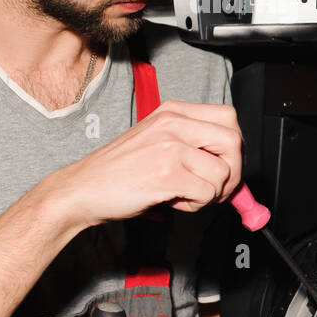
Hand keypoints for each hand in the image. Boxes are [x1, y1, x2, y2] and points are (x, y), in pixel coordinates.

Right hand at [43, 101, 242, 229]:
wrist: (82, 189)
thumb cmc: (118, 171)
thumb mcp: (157, 143)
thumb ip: (193, 147)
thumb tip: (233, 166)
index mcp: (172, 112)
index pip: (228, 117)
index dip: (234, 146)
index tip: (225, 165)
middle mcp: (173, 123)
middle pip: (234, 140)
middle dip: (233, 171)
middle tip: (215, 188)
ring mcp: (170, 147)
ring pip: (224, 172)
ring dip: (211, 193)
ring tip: (184, 194)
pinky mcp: (167, 174)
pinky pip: (207, 193)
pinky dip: (196, 205)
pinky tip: (173, 201)